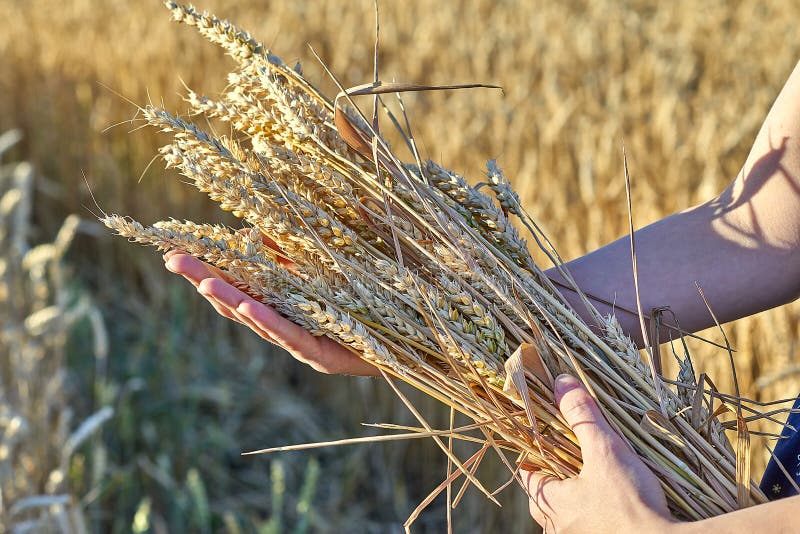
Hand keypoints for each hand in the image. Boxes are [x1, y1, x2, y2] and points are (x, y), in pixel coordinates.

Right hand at [163, 250, 379, 375]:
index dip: (208, 268)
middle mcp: (288, 325)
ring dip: (230, 302)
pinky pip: (292, 336)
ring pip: (259, 323)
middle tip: (172, 261)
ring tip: (203, 283)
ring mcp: (303, 342)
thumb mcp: (326, 264)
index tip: (175, 249)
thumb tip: (251, 231)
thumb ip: (291, 251)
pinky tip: (246, 305)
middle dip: (205, 282)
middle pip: (237, 303)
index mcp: (285, 303)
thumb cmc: (371, 295)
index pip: (238, 284)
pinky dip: (268, 321)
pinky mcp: (324, 354)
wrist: (414, 333)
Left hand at [523, 374, 677, 532]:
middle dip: (558, 480)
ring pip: (567, 518)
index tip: (548, 442)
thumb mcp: (605, 452)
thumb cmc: (629, 504)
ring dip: (579, 501)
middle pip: (546, 499)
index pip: (528, 475)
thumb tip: (562, 384)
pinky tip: (615, 508)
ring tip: (599, 483)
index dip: (536, 456)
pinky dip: (596, 518)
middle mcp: (557, 528)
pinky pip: (589, 529)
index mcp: (549, 504)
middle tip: (575, 461)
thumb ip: (582, 418)